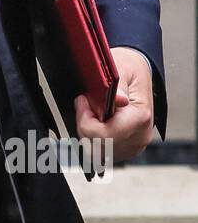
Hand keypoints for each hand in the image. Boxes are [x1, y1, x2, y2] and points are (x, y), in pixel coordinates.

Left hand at [74, 46, 153, 164]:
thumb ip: (117, 86)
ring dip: (88, 133)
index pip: (104, 136)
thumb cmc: (129, 71)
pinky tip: (96, 122)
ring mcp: (134, 145)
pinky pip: (101, 153)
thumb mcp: (122, 69)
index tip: (82, 102)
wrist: (137, 75)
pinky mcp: (126, 149)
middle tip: (85, 106)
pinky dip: (93, 138)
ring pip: (97, 153)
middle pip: (98, 147)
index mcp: (140, 118)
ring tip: (92, 112)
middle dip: (85, 126)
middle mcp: (140, 136)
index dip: (85, 121)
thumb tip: (118, 100)